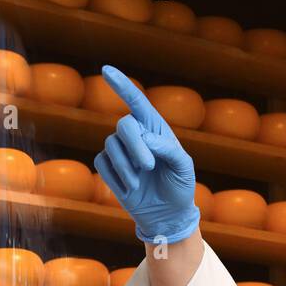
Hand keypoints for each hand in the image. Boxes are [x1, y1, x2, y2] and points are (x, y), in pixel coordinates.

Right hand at [93, 64, 199, 244]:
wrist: (168, 215)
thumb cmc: (180, 188)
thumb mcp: (183, 168)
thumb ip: (168, 149)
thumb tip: (145, 136)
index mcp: (156, 129)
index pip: (137, 102)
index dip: (121, 85)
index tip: (106, 70)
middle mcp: (136, 135)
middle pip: (124, 125)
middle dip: (135, 145)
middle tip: (148, 166)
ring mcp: (121, 151)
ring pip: (110, 145)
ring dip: (126, 167)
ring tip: (140, 183)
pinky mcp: (109, 168)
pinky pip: (102, 164)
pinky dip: (116, 178)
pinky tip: (130, 189)